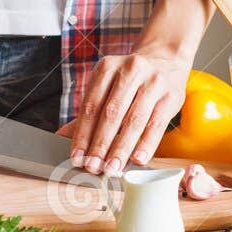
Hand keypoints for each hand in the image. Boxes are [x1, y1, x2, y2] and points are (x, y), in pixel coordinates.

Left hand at [61, 52, 190, 174]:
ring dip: (121, 148)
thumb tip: (60, 137)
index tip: (76, 158)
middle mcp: (131, 70)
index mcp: (107, 68)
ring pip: (134, 120)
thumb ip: (87, 113)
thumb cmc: (129, 83)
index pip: (91, 106)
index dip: (82, 135)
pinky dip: (146, 144)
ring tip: (112, 169)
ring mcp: (153, 81)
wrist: (166, 61)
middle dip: (100, 144)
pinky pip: (157, 124)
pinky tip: (138, 159)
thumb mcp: (106, 90)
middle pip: (111, 114)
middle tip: (92, 167)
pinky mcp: (171, 95)